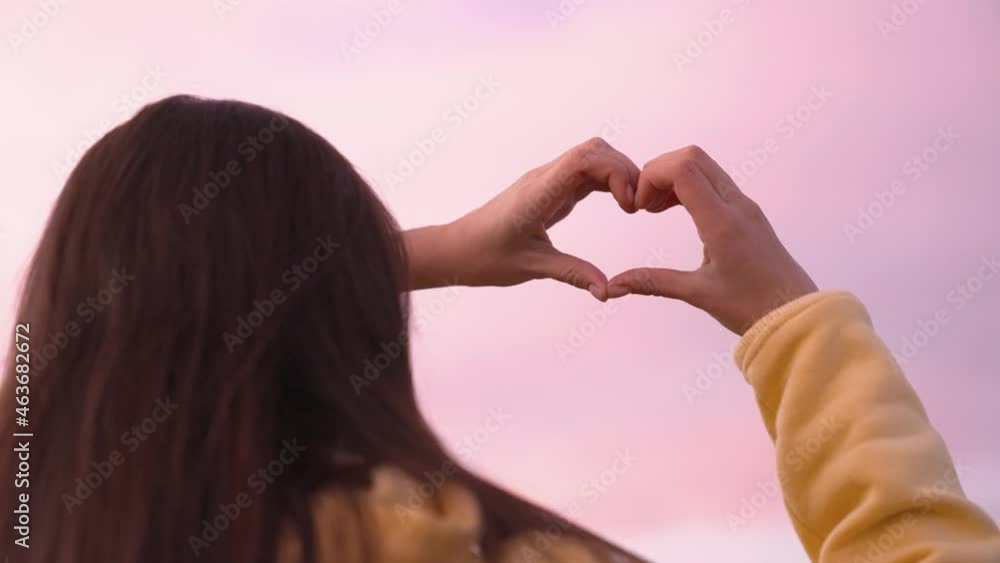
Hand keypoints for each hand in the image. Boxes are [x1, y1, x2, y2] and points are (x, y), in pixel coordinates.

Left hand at [408, 138, 639, 299]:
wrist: (456, 250)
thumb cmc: (485, 256)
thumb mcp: (531, 267)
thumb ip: (573, 274)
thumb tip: (607, 291)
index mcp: (537, 193)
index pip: (583, 160)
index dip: (615, 172)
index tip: (629, 205)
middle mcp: (543, 179)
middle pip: (593, 150)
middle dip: (624, 169)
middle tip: (637, 206)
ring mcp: (546, 182)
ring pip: (590, 158)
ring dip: (617, 173)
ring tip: (632, 206)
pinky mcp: (549, 190)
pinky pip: (583, 174)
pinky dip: (606, 182)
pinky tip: (619, 203)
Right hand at [607, 146, 817, 333]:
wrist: (796, 314)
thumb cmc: (751, 307)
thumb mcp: (697, 293)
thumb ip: (652, 282)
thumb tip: (613, 286)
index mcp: (722, 221)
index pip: (683, 169)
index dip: (652, 176)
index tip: (639, 207)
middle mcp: (736, 205)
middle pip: (692, 156)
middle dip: (658, 171)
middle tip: (643, 204)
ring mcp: (744, 205)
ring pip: (703, 166)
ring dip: (672, 177)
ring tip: (654, 209)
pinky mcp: (746, 212)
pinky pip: (713, 181)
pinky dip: (688, 186)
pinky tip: (673, 211)